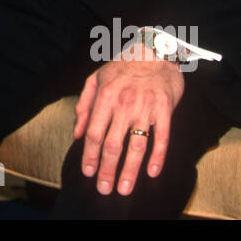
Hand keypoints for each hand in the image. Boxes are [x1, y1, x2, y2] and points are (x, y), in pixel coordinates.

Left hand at [72, 40, 183, 196]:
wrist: (154, 51)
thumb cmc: (123, 66)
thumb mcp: (96, 79)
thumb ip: (84, 106)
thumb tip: (76, 133)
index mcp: (105, 96)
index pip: (93, 133)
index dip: (89, 156)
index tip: (88, 173)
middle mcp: (124, 103)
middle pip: (112, 144)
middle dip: (107, 170)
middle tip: (105, 189)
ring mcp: (145, 107)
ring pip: (136, 145)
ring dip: (130, 170)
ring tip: (124, 188)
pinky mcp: (164, 109)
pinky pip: (162, 138)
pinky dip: (158, 157)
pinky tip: (152, 172)